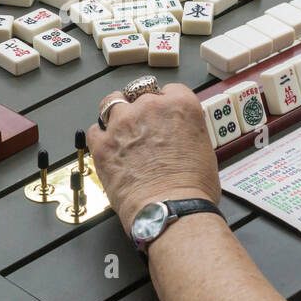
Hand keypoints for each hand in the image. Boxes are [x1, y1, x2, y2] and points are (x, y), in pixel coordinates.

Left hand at [87, 83, 220, 235]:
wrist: (171, 210)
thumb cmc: (192, 190)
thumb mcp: (205, 150)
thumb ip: (189, 133)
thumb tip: (181, 136)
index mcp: (181, 106)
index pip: (171, 90)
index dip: (166, 102)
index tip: (164, 112)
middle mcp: (151, 108)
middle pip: (141, 95)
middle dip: (142, 110)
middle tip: (144, 127)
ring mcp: (123, 123)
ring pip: (112, 102)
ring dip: (117, 113)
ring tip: (120, 128)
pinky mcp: (103, 144)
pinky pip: (94, 130)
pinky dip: (100, 136)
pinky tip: (107, 146)